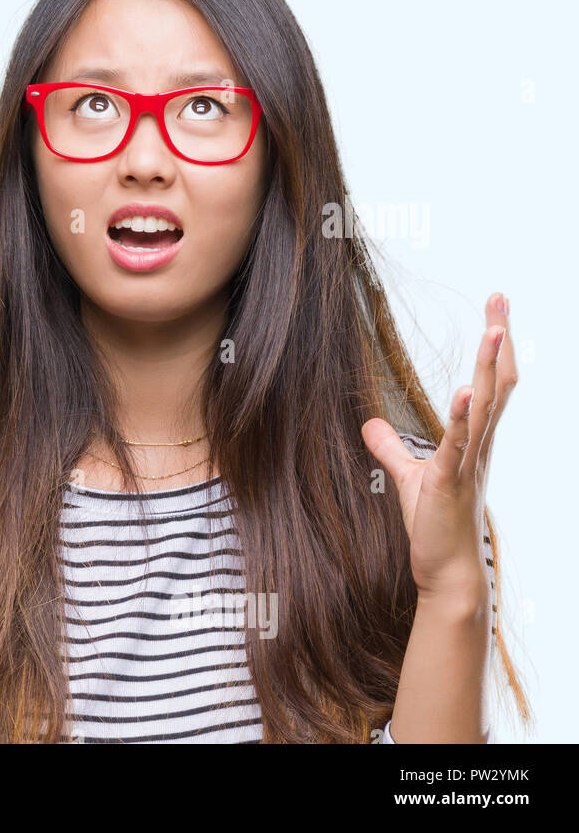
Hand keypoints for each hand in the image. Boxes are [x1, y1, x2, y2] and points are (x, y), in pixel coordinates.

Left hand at [361, 293, 516, 601]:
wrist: (446, 571)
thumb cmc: (434, 525)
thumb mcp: (407, 477)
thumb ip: (391, 447)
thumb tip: (369, 422)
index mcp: (473, 440)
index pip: (491, 384)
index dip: (494, 347)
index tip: (497, 309)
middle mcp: (479, 446)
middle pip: (497, 383)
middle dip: (499, 339)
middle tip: (501, 299)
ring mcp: (469, 463)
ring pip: (485, 407)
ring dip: (488, 368)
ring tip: (494, 330)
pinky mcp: (450, 482)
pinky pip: (459, 445)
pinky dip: (460, 418)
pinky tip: (461, 392)